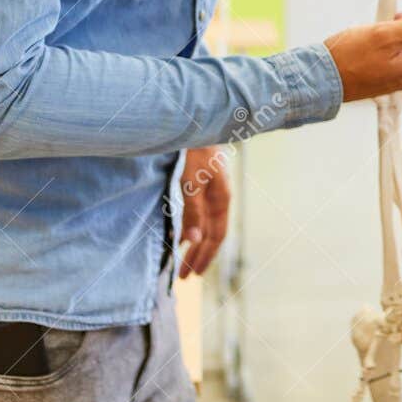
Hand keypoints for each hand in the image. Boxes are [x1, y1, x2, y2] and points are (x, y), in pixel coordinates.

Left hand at [178, 146, 229, 278]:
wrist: (195, 124)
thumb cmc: (194, 151)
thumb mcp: (191, 181)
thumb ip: (192, 210)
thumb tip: (193, 241)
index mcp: (221, 199)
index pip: (216, 236)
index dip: (206, 256)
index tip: (192, 274)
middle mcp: (218, 198)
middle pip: (211, 234)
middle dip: (199, 256)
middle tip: (184, 276)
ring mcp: (211, 192)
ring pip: (205, 226)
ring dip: (194, 245)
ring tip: (182, 261)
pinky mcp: (201, 186)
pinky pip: (198, 215)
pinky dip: (190, 229)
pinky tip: (180, 236)